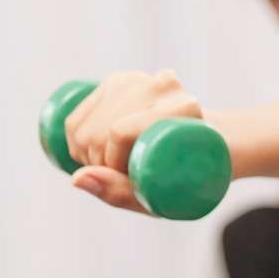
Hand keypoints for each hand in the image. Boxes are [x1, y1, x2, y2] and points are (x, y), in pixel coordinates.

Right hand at [63, 69, 206, 212]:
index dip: (113, 163)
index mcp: (185, 107)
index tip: (131, 177)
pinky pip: (74, 121)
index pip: (119, 132)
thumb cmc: (188, 179)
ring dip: (89, 157)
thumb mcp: (161, 198)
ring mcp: (137, 79)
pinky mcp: (116, 82)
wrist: (204, 148)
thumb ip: (120, 193)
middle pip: (100, 131)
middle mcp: (162, 85)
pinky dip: (78, 145)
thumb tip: (78, 178)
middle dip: (101, 164)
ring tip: (119, 165)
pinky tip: (101, 153)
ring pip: (83, 128)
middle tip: (127, 174)